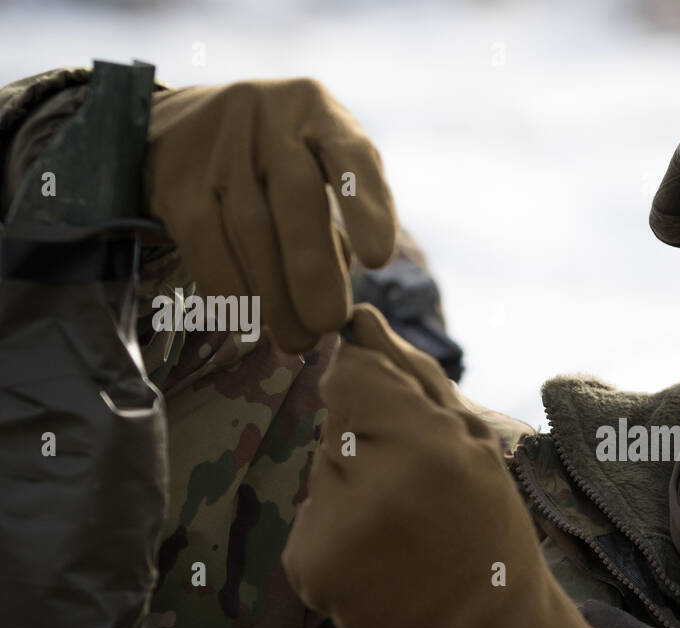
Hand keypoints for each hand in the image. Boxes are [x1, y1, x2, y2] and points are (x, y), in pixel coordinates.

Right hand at [143, 78, 397, 351]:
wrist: (183, 125)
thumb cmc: (282, 159)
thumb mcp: (324, 161)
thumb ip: (348, 209)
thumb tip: (344, 285)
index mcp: (317, 112)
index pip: (350, 154)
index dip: (366, 206)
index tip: (380, 261)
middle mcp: (267, 117)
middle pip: (297, 198)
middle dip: (314, 271)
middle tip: (329, 324)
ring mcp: (217, 146)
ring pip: (250, 229)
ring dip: (276, 295)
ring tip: (298, 339)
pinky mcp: (174, 180)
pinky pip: (206, 244)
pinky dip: (232, 288)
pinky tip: (251, 319)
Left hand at [282, 305, 606, 627]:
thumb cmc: (488, 528)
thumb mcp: (475, 443)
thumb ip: (415, 376)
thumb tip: (359, 316)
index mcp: (426, 447)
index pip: (350, 375)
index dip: (376, 395)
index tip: (403, 431)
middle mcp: (373, 485)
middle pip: (332, 421)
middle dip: (366, 445)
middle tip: (413, 495)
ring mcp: (333, 530)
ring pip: (318, 470)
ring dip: (348, 488)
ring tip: (398, 529)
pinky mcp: (307, 566)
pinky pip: (306, 518)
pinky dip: (333, 532)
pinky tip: (375, 558)